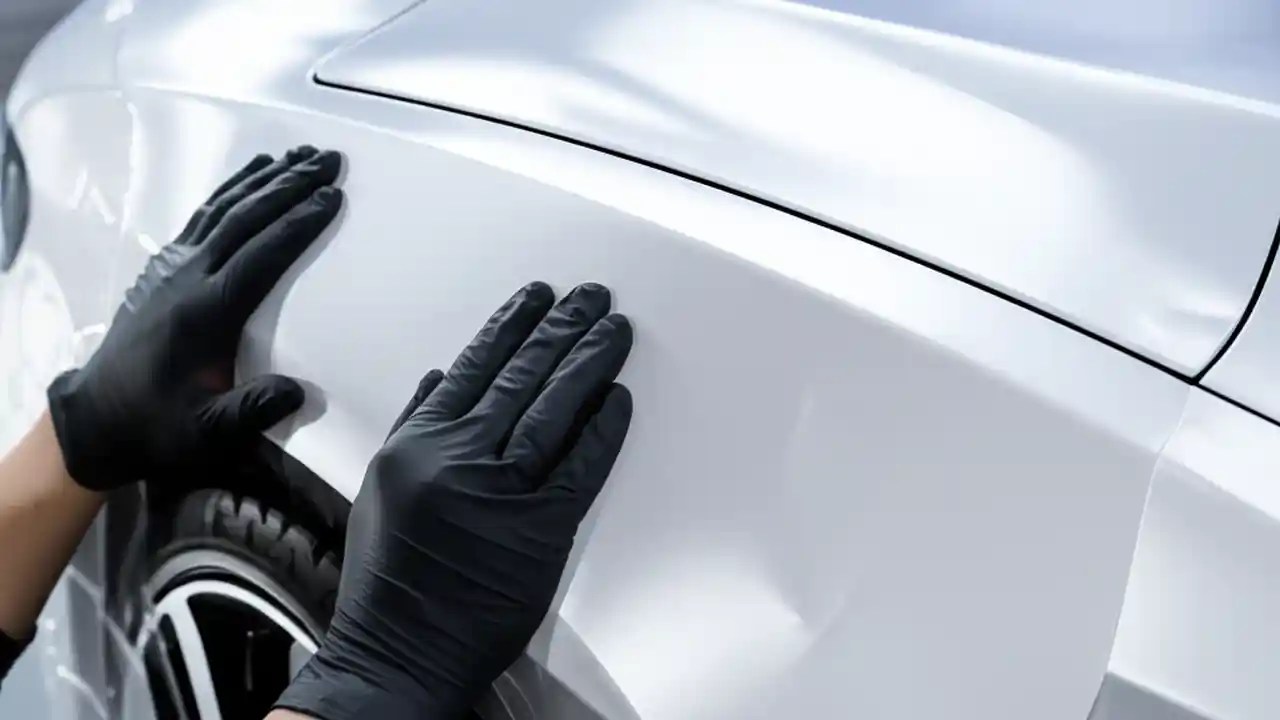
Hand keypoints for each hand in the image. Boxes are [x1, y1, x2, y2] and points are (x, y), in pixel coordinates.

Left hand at [47, 146, 343, 490]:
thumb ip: (249, 411)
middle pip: (245, 219)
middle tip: (330, 160)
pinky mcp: (165, 266)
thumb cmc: (157, 426)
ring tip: (301, 153)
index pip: (260, 256)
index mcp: (204, 313)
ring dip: (265, 179)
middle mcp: (188, 278)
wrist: (97, 418)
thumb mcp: (203, 433)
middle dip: (290, 185)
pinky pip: (204, 215)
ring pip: (224, 208)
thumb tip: (298, 391)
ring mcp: (172, 267)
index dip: (298, 224)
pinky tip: (254, 171)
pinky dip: (232, 188)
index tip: (332, 197)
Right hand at [276, 282, 633, 718]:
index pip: (473, 365)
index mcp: (417, 443)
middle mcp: (459, 458)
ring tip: (613, 330)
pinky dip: (603, 430)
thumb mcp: (380, 489)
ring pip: (555, 408)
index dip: (512, 326)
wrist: (399, 652)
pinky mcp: (540, 529)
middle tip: (590, 297)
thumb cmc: (388, 580)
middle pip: (522, 376)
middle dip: (562, 328)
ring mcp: (502, 492)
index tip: (536, 298)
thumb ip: (409, 426)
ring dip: (589, 362)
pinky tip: (619, 399)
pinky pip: (581, 466)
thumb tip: (435, 377)